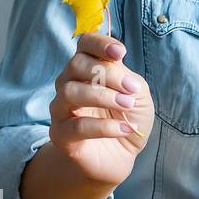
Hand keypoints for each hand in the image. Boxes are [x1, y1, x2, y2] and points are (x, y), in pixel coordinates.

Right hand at [45, 32, 153, 188]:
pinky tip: (124, 128)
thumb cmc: (127, 117)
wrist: (121, 154)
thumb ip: (126, 77)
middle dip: (108, 74)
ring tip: (126, 106)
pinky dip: (104, 126)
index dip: (99, 43)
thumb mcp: (137, 94)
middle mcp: (70, 84)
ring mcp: (62, 109)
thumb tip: (116, 66)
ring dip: (104, 97)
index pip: (84, 44)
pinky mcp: (61, 135)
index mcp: (89, 68)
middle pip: (76, 65)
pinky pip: (76, 126)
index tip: (120, 52)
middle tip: (131, 89)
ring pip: (70, 92)